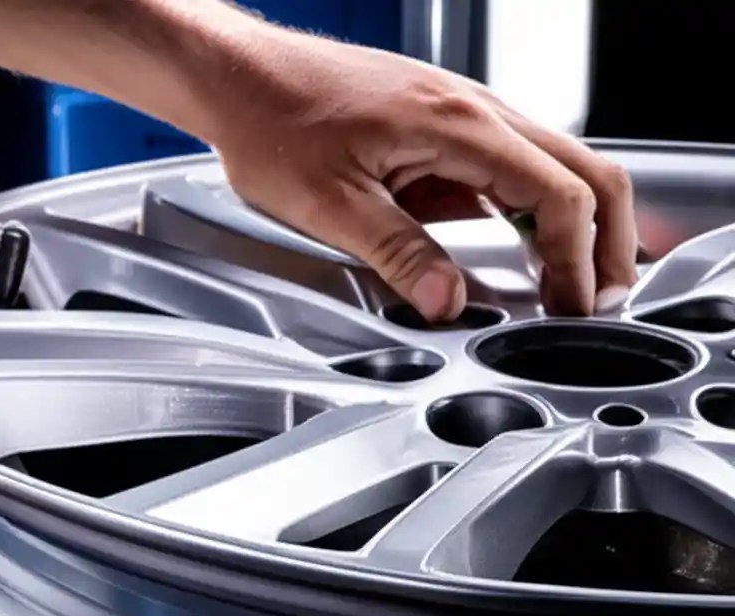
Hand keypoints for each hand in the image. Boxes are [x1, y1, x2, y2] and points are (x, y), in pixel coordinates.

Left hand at [208, 27, 638, 319]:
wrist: (239, 77)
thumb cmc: (273, 123)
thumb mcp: (329, 205)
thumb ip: (398, 254)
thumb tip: (449, 302)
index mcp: (457, 125)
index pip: (559, 194)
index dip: (577, 259)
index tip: (569, 309)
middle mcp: (473, 109)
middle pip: (583, 170)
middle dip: (605, 239)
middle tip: (599, 300)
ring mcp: (461, 112)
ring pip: (553, 164)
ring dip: (573, 224)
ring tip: (569, 283)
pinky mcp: (441, 124)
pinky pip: (509, 164)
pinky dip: (531, 208)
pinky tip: (516, 247)